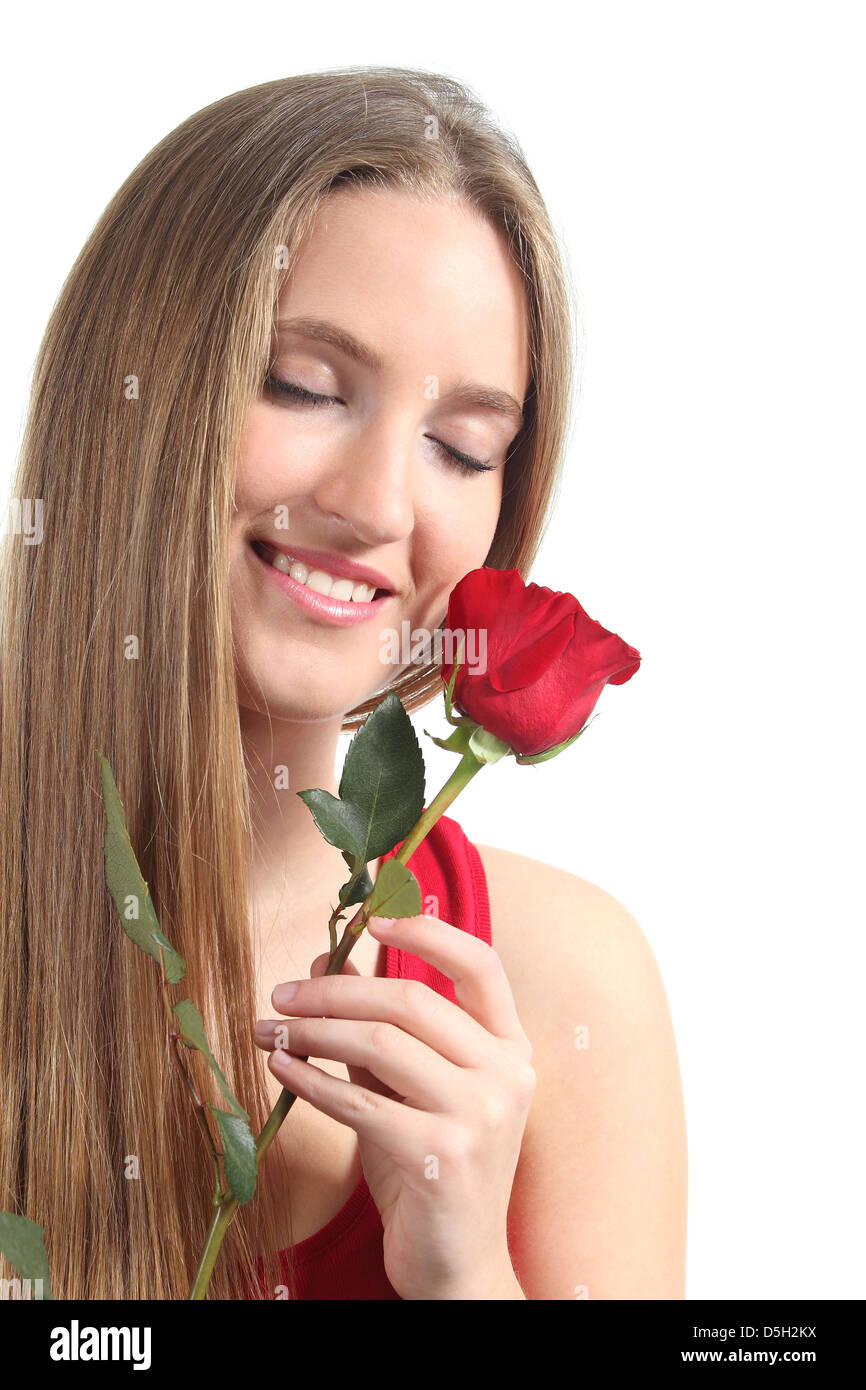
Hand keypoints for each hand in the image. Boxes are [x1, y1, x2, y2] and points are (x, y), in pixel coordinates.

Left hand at [253, 913, 535, 1299]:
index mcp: (510, 1046)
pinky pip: (358, 1101)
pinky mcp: (442, 1156)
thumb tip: (322, 962)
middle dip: (332, 991)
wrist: (455, 1266)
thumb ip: (376, 1027)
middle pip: (410, 1001)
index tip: (370, 922)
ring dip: (311, 1032)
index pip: (480, 964)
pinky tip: (279, 1068)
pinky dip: (309, 1079)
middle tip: (279, 994)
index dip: (425, 934)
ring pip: (379, 1045)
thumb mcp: (408, 1088)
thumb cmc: (429, 1167)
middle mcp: (507, 1073)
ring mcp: (481, 1115)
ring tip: (268, 1029)